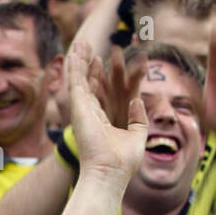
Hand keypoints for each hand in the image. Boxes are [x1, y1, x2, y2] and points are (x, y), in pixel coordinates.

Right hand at [67, 41, 147, 189]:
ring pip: (79, 79)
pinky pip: (77, 82)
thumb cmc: (123, 162)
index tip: (105, 60)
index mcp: (102, 119)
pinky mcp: (80, 107)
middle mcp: (91, 113)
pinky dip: (76, 66)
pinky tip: (77, 52)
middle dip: (87, 64)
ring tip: (80, 43)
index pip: (100, 92)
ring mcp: (84, 109)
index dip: (101, 75)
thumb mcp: (138, 136)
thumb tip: (138, 100)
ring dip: (79, 61)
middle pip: (87, 82)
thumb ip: (139, 118)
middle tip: (86, 46)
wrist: (110, 172)